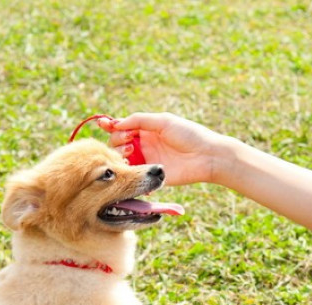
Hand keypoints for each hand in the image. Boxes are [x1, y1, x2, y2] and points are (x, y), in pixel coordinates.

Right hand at [99, 112, 227, 185]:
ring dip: (119, 156)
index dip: (111, 126)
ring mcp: (146, 161)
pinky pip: (133, 176)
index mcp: (146, 130)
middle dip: (116, 141)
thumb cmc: (189, 135)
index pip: (121, 128)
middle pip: (117, 144)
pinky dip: (127, 172)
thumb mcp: (163, 121)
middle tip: (128, 141)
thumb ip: (139, 120)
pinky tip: (131, 168)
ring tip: (129, 154)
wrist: (207, 157)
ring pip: (122, 161)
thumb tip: (116, 123)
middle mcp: (143, 145)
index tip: (104, 125)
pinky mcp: (151, 177)